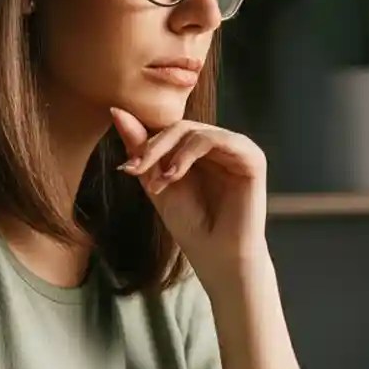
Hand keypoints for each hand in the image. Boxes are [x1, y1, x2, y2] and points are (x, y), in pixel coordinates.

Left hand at [110, 107, 268, 289]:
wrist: (217, 257)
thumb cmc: (191, 226)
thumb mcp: (157, 182)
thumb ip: (141, 149)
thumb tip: (116, 111)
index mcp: (203, 150)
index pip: (170, 130)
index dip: (146, 144)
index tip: (126, 169)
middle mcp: (222, 145)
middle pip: (180, 127)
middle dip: (153, 147)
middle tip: (135, 169)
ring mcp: (238, 150)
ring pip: (195, 131)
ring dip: (168, 151)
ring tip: (159, 181)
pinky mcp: (252, 158)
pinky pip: (216, 139)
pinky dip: (189, 153)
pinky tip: (175, 175)